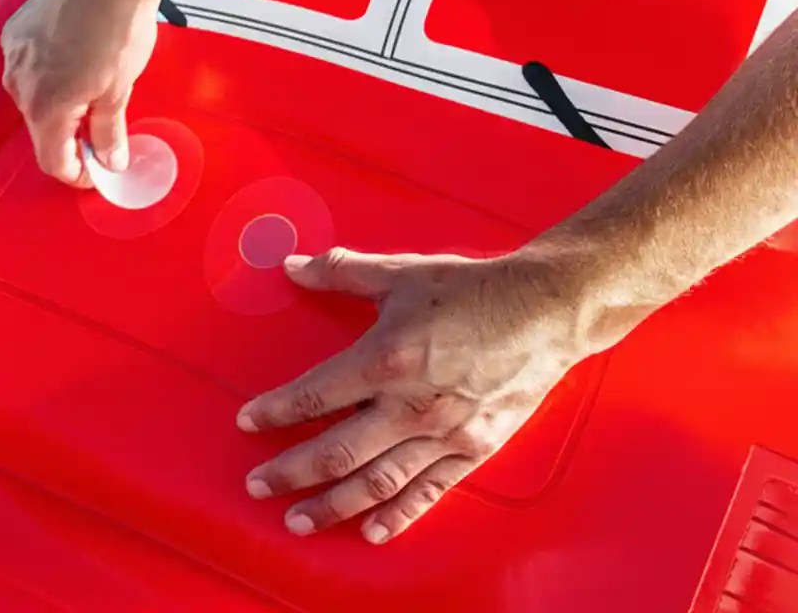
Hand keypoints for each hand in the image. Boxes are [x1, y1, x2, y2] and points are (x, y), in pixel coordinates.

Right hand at [0, 0, 160, 186]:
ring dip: (60, 104)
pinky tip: (76, 60)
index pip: (52, 161)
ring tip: (93, 89)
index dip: (76, 174)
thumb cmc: (119, 29)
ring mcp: (13, 55)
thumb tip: (110, 161)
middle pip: (42, 130)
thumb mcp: (120, 89)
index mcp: (45, 108)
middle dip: (70, 137)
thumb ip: (108, 132)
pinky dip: (50, 74)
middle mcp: (19, 85)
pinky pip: (29, 68)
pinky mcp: (16, 30)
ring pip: (34, 98)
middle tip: (102, 131)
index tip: (95, 173)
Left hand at [237, 247, 597, 543]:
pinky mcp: (474, 449)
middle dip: (290, 472)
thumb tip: (292, 266)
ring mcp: (444, 432)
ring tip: (298, 520)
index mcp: (387, 358)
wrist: (550, 310)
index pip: (313, 396)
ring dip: (332, 505)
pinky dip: (397, 515)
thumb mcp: (402, 273)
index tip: (247, 423)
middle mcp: (411, 404)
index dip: (275, 412)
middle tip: (257, 486)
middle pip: (335, 451)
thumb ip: (341, 272)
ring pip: (376, 481)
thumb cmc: (474, 289)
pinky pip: (428, 491)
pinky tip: (370, 531)